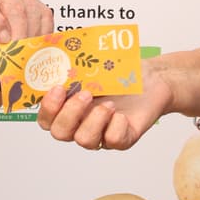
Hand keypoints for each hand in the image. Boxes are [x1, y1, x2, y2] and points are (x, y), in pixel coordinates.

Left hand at [0, 0, 52, 76]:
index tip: (0, 41)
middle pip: (15, 10)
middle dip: (16, 35)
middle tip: (15, 52)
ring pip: (33, 17)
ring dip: (28, 39)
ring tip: (20, 52)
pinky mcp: (42, 9)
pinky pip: (46, 24)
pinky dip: (40, 39)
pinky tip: (30, 46)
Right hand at [37, 59, 172, 150]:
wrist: (152, 79)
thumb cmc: (122, 74)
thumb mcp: (95, 66)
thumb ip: (75, 68)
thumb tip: (61, 58)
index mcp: (69, 107)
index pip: (46, 119)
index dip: (48, 108)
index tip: (58, 88)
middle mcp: (81, 124)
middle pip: (60, 133)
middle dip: (70, 113)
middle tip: (87, 94)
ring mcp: (100, 135)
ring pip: (84, 141)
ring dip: (95, 120)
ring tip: (109, 104)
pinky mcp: (121, 140)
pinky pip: (112, 141)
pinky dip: (116, 126)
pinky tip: (122, 114)